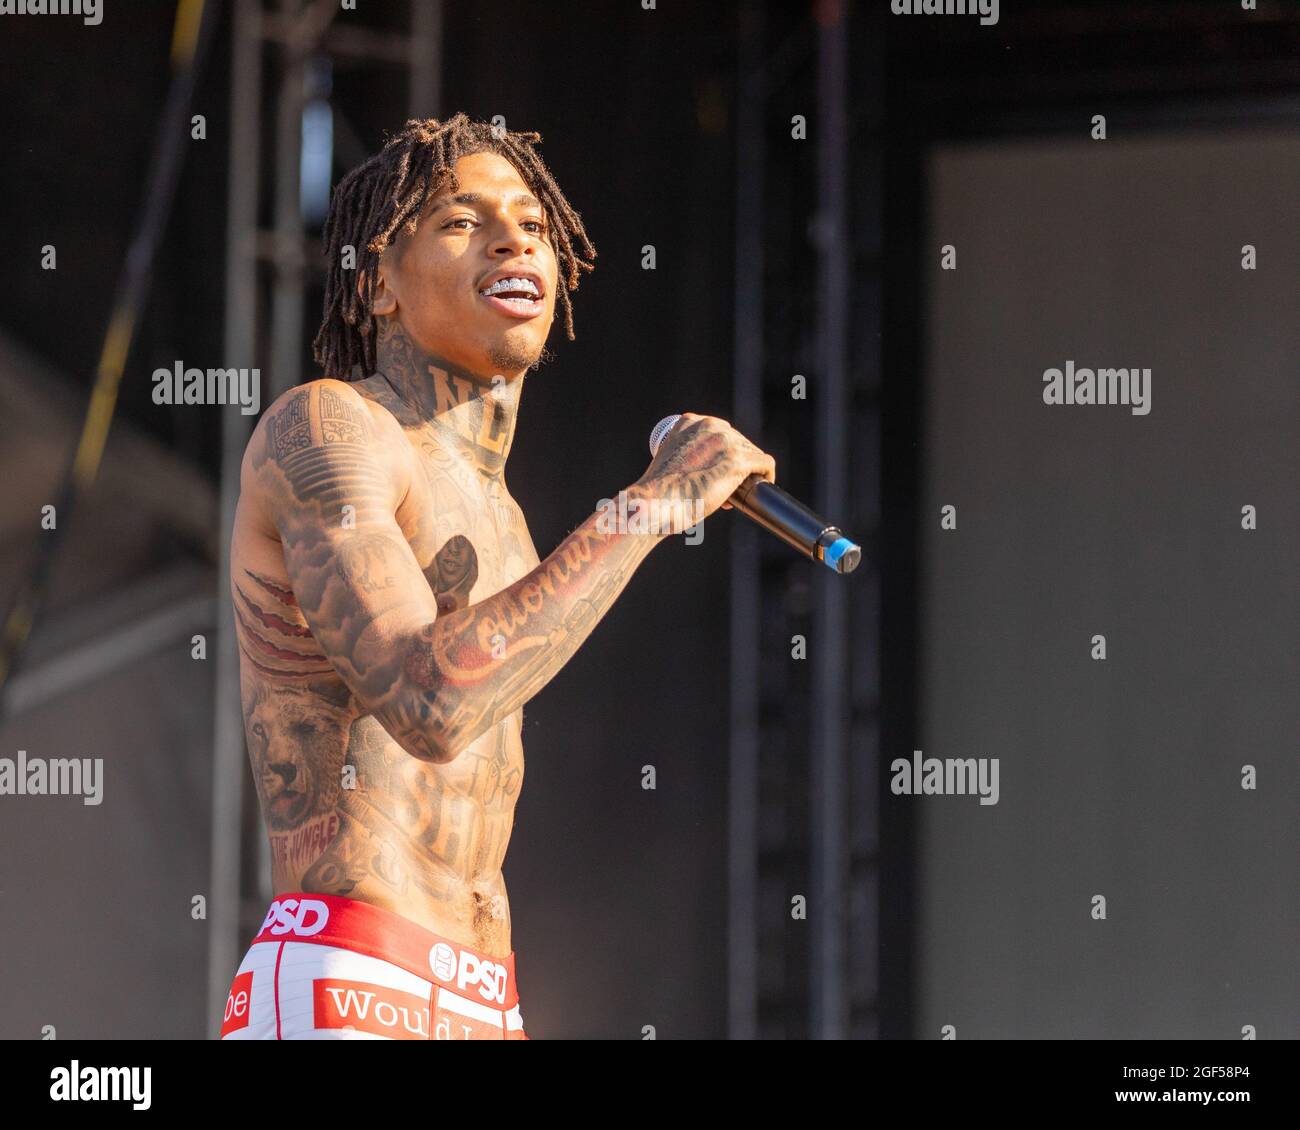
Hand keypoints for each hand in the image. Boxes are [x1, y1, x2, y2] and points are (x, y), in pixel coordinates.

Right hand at [629, 413, 775, 533]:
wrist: (656, 503)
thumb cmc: (657, 492)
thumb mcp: (670, 460)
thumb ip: (688, 455)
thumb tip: (709, 469)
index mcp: (689, 421)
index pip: (719, 433)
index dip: (721, 455)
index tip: (714, 473)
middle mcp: (709, 425)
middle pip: (738, 442)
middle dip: (733, 465)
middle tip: (723, 490)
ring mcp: (725, 441)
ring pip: (751, 453)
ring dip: (746, 474)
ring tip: (733, 495)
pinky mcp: (738, 460)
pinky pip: (764, 463)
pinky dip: (766, 475)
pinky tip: (761, 486)